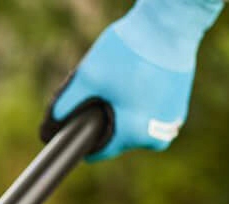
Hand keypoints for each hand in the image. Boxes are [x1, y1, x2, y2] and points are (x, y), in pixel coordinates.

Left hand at [43, 0, 223, 161]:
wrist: (168, 26)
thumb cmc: (128, 51)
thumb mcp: (88, 77)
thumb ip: (66, 105)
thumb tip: (48, 128)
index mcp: (133, 134)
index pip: (100, 151)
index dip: (84, 141)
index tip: (78, 127)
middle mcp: (157, 135)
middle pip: (119, 140)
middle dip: (107, 125)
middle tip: (103, 98)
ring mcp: (173, 121)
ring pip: (138, 130)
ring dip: (126, 117)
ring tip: (120, 90)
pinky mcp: (180, 107)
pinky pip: (154, 118)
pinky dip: (143, 107)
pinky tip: (136, 85)